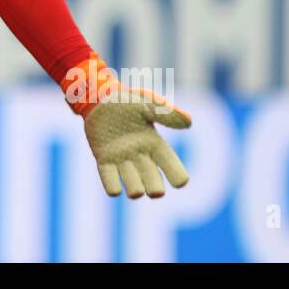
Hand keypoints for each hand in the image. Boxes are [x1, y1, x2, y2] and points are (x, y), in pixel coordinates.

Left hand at [63, 53, 190, 197]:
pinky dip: (113, 188)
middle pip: (155, 186)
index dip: (179, 178)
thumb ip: (167, 113)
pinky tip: (115, 188)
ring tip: (133, 184)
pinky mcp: (104, 161)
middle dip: (156, 189)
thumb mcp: (149, 103)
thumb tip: (189, 123)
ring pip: (134, 189)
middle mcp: (142, 158)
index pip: (175, 170)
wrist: (98, 97)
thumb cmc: (127, 100)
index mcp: (156, 146)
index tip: (178, 179)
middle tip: (154, 190)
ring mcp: (122, 161)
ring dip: (135, 190)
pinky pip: (110, 182)